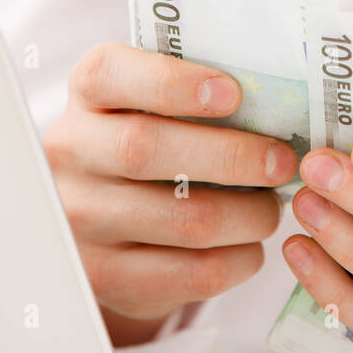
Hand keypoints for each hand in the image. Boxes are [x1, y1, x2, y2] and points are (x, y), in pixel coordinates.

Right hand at [43, 43, 297, 346]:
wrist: (101, 210)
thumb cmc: (151, 135)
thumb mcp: (151, 99)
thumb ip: (197, 88)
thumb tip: (278, 98)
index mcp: (88, 91)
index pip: (110, 74)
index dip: (172, 83)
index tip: (232, 93)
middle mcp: (70, 152)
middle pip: (145, 150)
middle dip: (231, 156)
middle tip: (282, 161)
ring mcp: (81, 220)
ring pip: (181, 220)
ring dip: (246, 214)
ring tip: (273, 205)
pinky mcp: (106, 277)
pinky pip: (189, 273)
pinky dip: (237, 258)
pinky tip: (251, 243)